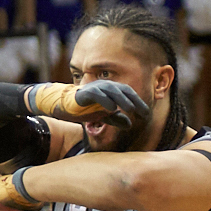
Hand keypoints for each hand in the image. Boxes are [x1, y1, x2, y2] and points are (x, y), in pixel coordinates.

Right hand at [26, 80, 145, 127]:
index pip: (128, 94)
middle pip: (123, 90)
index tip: (146, 114)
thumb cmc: (85, 109)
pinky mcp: (84, 93)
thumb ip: (116, 119)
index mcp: (111, 90)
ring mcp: (95, 88)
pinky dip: (105, 100)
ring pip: (112, 90)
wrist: (64, 107)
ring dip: (122, 99)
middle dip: (134, 101)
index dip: (138, 102)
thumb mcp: (103, 116)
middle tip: (142, 112)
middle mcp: (105, 86)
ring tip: (130, 109)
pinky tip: (112, 109)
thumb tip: (130, 125)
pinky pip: (97, 94)